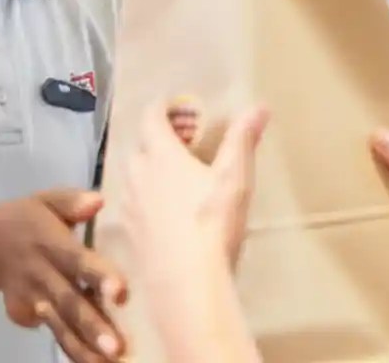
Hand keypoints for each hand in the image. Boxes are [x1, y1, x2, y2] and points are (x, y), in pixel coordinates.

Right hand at [0, 189, 127, 362]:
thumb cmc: (28, 221)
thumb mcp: (46, 201)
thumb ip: (71, 201)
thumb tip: (98, 201)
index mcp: (52, 244)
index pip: (78, 261)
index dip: (99, 277)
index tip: (121, 293)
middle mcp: (42, 275)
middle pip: (69, 303)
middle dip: (93, 327)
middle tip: (116, 349)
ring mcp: (32, 299)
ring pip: (60, 326)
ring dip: (84, 347)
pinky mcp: (24, 316)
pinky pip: (51, 333)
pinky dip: (71, 350)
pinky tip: (93, 362)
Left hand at [121, 100, 269, 280]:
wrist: (186, 283)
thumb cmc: (212, 223)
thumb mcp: (234, 177)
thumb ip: (243, 139)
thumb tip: (259, 106)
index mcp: (161, 155)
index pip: (151, 117)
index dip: (162, 108)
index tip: (175, 105)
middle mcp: (137, 175)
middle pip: (141, 146)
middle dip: (158, 139)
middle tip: (183, 144)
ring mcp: (129, 206)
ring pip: (133, 177)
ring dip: (149, 170)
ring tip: (175, 178)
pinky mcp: (129, 234)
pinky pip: (132, 206)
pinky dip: (145, 200)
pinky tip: (164, 214)